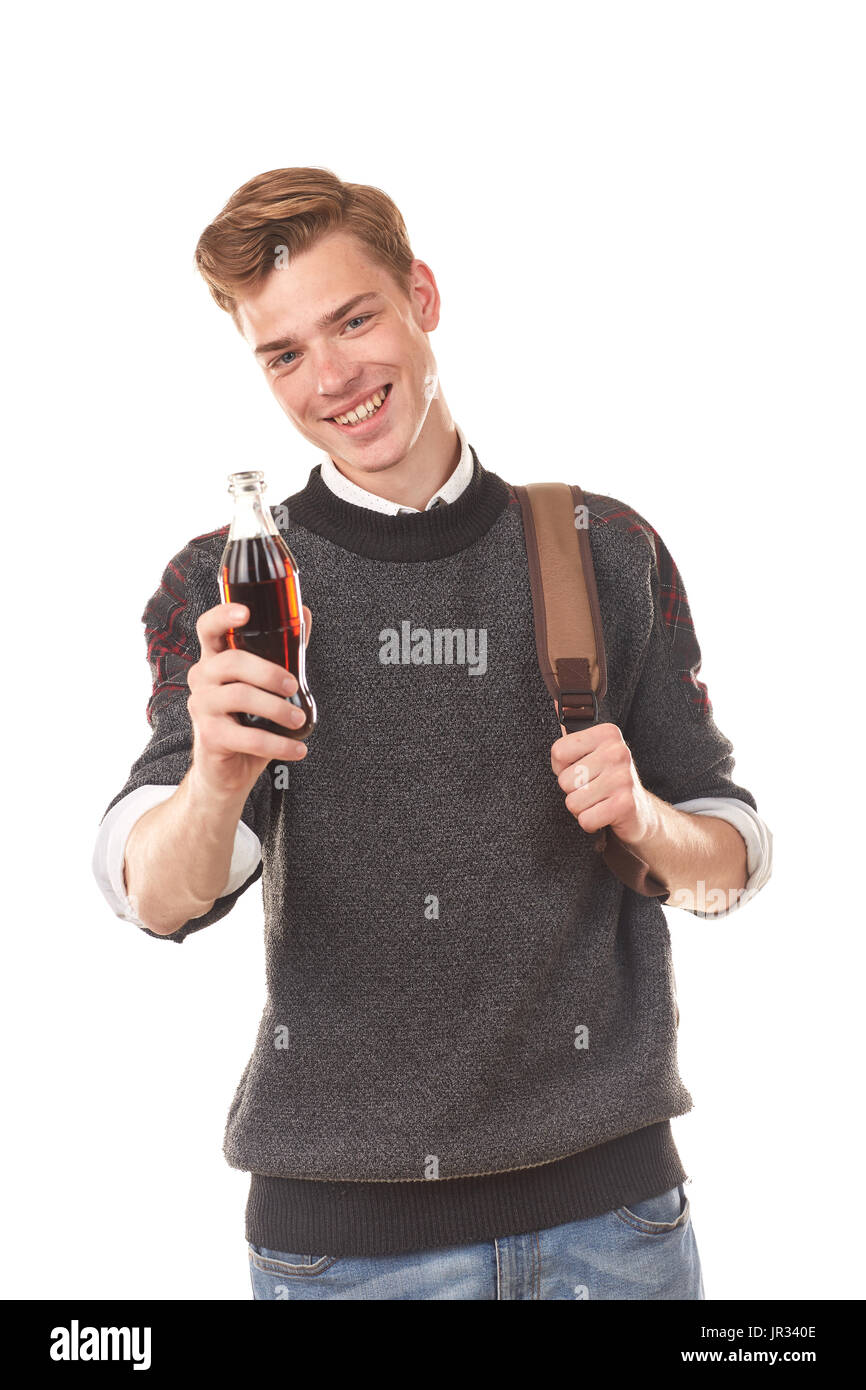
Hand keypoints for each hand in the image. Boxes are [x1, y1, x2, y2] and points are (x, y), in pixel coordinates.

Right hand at [186, 601, 312, 802]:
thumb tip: (302, 612)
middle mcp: (201, 678)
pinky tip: (297, 748)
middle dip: (269, 672)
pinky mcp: (210, 736)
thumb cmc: (248, 720)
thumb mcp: (264, 683)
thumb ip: (282, 649)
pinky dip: (278, 744)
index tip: (246, 612)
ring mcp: (202, 707)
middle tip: (294, 686)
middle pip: (232, 662)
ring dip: (278, 708)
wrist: (229, 769)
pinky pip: (248, 737)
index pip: (208, 628)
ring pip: (240, 696)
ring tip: (299, 720)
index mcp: (214, 659)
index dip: (223, 616)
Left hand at [550, 720, 655, 846]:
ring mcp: (623, 777)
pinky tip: (605, 814)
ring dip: (583, 808)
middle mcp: (618, 751)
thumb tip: (556, 701)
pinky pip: (586, 820)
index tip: (580, 770)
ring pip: (573, 802)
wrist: (640, 812)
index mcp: (607, 733)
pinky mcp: (625, 804)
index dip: (563, 768)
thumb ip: (572, 731)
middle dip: (574, 791)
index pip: (558, 752)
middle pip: (564, 780)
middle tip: (594, 789)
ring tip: (599, 801)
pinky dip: (592, 823)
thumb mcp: (592, 753)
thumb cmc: (609, 781)